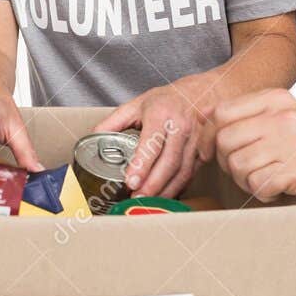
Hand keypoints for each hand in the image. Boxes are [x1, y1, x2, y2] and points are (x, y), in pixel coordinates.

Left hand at [95, 82, 208, 197]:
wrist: (201, 93)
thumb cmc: (166, 100)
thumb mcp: (137, 104)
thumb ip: (113, 122)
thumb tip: (92, 138)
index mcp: (161, 113)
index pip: (151, 142)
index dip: (141, 164)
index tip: (130, 182)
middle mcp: (181, 126)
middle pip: (168, 161)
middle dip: (152, 184)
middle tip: (136, 198)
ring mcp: (195, 140)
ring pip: (182, 171)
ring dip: (165, 190)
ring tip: (148, 203)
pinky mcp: (204, 151)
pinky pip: (191, 174)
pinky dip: (178, 188)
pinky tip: (166, 196)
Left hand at [213, 89, 295, 212]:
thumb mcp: (274, 124)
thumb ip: (241, 119)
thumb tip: (200, 120)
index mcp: (275, 98)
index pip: (220, 113)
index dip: (209, 138)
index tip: (213, 154)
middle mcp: (285, 114)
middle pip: (225, 141)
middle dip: (229, 164)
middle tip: (250, 171)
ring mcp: (295, 140)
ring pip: (239, 165)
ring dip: (248, 182)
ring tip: (269, 178)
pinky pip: (259, 184)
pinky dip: (265, 193)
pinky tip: (282, 188)